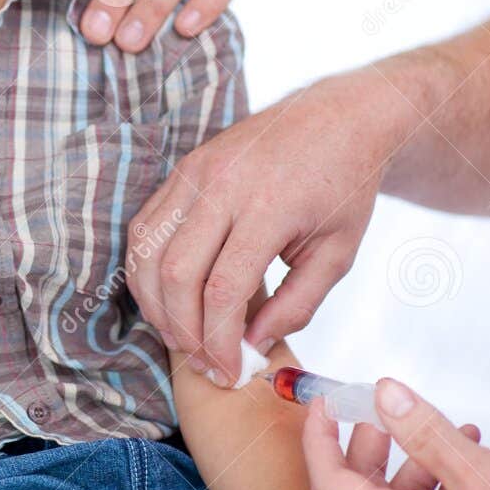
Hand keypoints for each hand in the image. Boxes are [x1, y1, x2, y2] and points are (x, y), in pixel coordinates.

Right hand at [126, 68, 394, 380]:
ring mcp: (194, 172)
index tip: (230, 372)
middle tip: (205, 362)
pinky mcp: (182, 169)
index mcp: (268, 206)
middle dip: (183, 330)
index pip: (223, 289)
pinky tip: (169, 298)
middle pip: (175, 274)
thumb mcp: (338, 254)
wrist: (339, 117)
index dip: (220, 341)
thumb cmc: (345, 187)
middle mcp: (221, 185)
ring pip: (147, 251)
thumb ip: (296, 305)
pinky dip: (147, 270)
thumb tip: (250, 344)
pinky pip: (144, 228)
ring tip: (183, 336)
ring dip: (156, 304)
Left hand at [304, 382, 489, 489]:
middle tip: (393, 410)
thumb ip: (426, 434)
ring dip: (419, 467)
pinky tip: (473, 473)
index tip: (326, 402)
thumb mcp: (479, 477)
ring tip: (459, 434)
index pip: (328, 482)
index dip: (318, 438)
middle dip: (377, 446)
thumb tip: (383, 394)